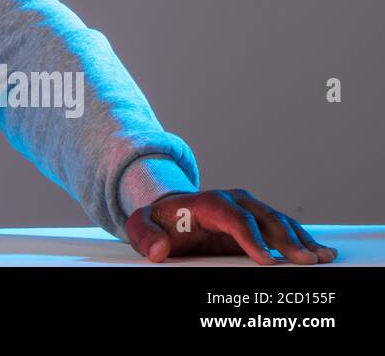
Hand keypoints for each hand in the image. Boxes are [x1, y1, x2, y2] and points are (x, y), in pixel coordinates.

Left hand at [126, 188, 337, 264]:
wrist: (171, 214)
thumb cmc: (159, 223)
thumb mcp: (142, 225)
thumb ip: (145, 235)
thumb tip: (158, 250)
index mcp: (206, 202)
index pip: (232, 217)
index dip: (251, 237)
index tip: (266, 259)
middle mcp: (232, 202)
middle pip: (263, 218)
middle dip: (285, 240)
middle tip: (304, 261)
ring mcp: (249, 210)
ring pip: (279, 222)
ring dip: (300, 240)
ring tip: (320, 257)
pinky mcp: (259, 222)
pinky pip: (284, 229)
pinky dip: (303, 240)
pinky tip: (321, 252)